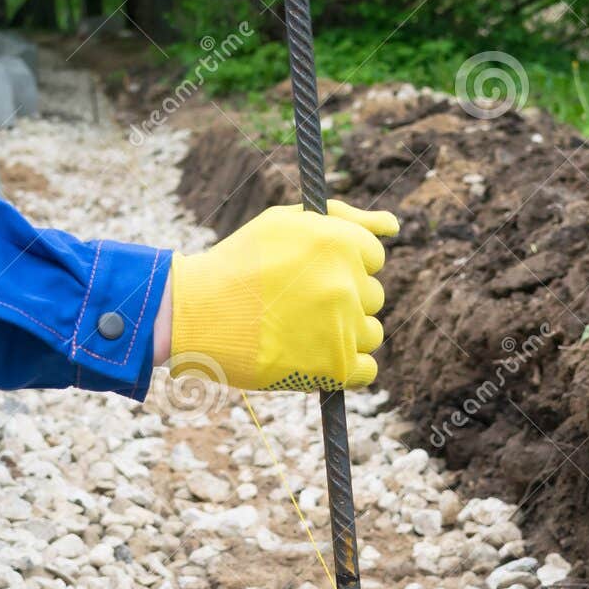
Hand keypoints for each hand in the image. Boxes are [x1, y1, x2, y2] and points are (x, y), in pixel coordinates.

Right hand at [161, 200, 397, 392]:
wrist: (194, 314)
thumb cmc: (237, 264)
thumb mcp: (285, 223)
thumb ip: (344, 218)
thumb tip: (394, 226)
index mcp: (340, 242)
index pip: (373, 257)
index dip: (342, 267)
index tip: (310, 277)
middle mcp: (347, 282)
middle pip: (373, 296)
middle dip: (342, 300)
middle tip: (296, 306)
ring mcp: (343, 326)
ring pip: (371, 333)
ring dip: (345, 334)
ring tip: (301, 332)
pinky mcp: (335, 366)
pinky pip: (367, 370)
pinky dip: (346, 368)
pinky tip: (316, 358)